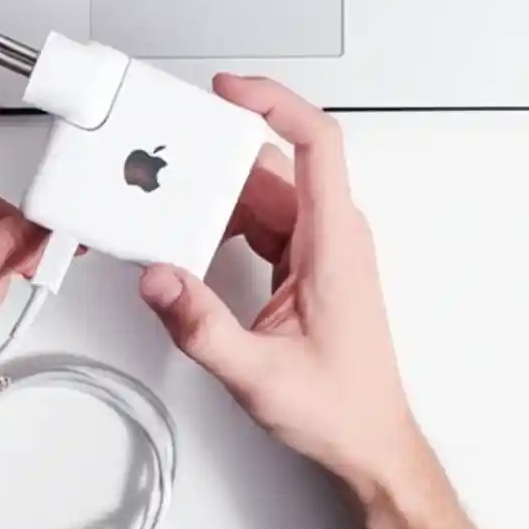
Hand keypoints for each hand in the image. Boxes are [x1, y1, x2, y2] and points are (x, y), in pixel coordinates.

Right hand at [139, 75, 491, 528]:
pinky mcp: (305, 263)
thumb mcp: (258, 373)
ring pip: (261, 192)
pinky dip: (223, 222)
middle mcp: (331, 235)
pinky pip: (261, 219)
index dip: (274, 102)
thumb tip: (160, 279)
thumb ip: (201, 326)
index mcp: (333, 243)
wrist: (368, 439)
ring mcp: (319, 247)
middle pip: (272, 163)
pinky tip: (193, 244)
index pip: (316, 141)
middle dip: (215, 158)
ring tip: (169, 209)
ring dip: (215, 195)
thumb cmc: (341, 406)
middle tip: (167, 160)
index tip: (229, 89)